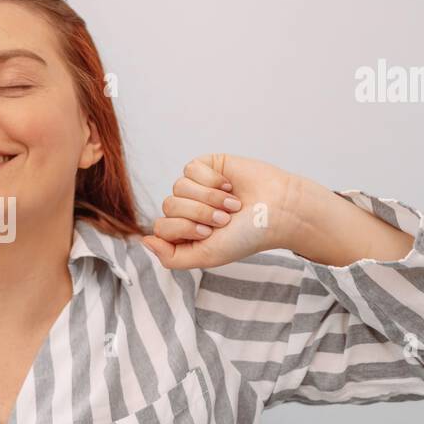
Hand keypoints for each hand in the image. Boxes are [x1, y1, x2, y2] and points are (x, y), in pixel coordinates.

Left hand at [141, 153, 298, 269]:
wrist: (278, 210)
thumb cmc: (246, 236)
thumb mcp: (207, 256)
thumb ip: (171, 257)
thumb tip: (144, 240)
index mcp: (184, 232)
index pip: (161, 227)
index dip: (184, 228)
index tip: (211, 233)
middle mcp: (187, 209)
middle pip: (169, 205)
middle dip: (199, 213)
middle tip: (225, 219)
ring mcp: (195, 187)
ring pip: (178, 187)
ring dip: (209, 198)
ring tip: (232, 204)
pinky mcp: (206, 166)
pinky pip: (191, 169)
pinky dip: (212, 180)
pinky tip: (229, 186)